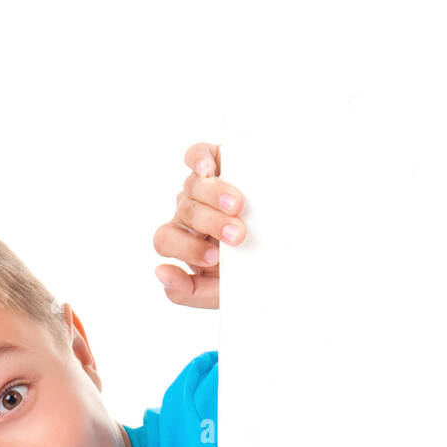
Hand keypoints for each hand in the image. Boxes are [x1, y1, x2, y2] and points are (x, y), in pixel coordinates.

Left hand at [153, 142, 246, 308]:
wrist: (286, 242)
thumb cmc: (251, 268)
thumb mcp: (222, 291)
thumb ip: (190, 292)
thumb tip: (160, 272)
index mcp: (185, 241)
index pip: (166, 241)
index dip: (187, 248)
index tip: (216, 258)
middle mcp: (188, 214)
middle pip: (184, 213)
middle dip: (211, 224)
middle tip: (238, 235)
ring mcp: (200, 187)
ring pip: (192, 187)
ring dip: (214, 196)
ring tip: (238, 206)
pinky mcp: (216, 161)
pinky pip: (197, 154)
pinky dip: (200, 159)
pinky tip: (209, 169)